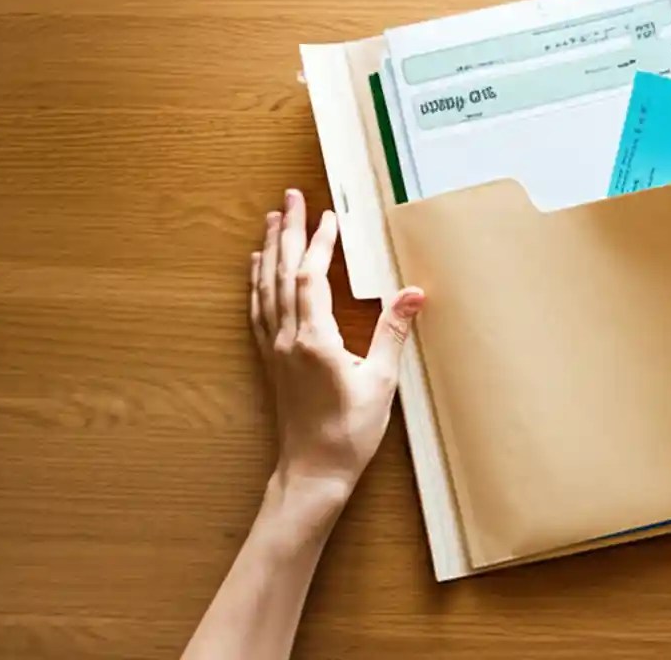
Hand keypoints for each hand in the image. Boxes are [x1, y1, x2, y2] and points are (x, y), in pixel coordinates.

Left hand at [249, 189, 424, 499]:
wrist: (312, 472)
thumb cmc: (349, 433)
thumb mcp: (381, 382)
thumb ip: (393, 332)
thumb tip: (413, 293)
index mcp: (314, 340)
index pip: (311, 277)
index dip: (320, 243)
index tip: (330, 217)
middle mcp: (287, 338)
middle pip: (282, 272)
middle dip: (287, 231)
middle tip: (291, 197)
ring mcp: (275, 349)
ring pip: (265, 287)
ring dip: (269, 249)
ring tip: (272, 220)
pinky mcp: (271, 360)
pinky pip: (258, 310)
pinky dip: (257, 282)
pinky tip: (257, 268)